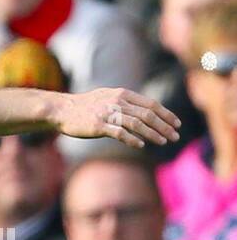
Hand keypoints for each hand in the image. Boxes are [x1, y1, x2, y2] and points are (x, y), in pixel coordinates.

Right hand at [54, 88, 179, 148]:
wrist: (62, 110)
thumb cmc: (86, 106)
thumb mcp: (108, 97)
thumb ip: (127, 103)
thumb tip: (147, 111)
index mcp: (122, 93)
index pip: (151, 104)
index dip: (167, 114)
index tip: (177, 124)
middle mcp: (117, 101)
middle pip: (147, 114)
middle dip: (164, 126)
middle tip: (176, 137)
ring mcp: (107, 113)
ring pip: (137, 124)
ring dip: (153, 134)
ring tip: (163, 142)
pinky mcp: (98, 125)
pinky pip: (120, 133)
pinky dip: (132, 139)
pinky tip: (141, 145)